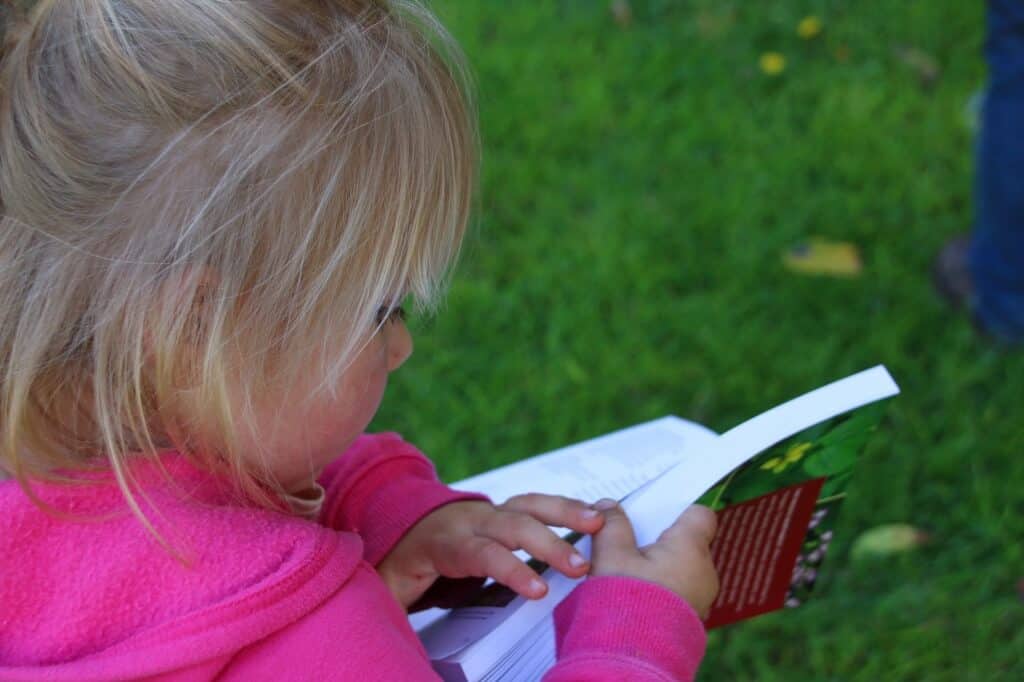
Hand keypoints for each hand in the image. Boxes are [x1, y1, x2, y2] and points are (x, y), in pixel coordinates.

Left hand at [377, 495, 605, 608]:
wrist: (405, 521)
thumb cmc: (402, 560)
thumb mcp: (387, 586)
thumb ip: (390, 608)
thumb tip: (392, 643)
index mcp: (445, 541)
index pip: (480, 553)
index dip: (510, 569)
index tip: (539, 590)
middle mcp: (472, 519)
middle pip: (512, 526)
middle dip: (547, 544)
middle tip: (579, 568)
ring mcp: (492, 511)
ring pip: (529, 505)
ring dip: (564, 512)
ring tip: (598, 523)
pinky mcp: (507, 510)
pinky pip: (537, 504)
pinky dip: (565, 507)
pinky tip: (592, 517)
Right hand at [589, 500, 719, 617]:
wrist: (634, 655)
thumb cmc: (626, 601)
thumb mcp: (611, 554)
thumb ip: (612, 525)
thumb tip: (609, 506)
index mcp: (690, 548)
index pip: (700, 515)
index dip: (678, 511)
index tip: (654, 515)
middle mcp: (705, 572)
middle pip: (688, 542)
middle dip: (662, 541)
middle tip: (632, 544)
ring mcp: (702, 598)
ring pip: (684, 569)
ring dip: (662, 568)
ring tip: (631, 574)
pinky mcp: (692, 618)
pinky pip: (680, 593)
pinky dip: (663, 589)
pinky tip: (639, 596)